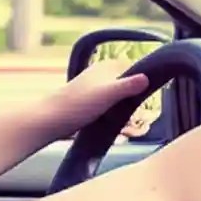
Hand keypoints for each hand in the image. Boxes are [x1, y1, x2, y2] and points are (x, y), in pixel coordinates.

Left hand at [35, 59, 150, 138]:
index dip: (144, 82)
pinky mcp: (88, 105)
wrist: (49, 120)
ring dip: (124, 115)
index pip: (135, 69)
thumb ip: (128, 85)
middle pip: (128, 87)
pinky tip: (116, 132)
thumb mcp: (107, 94)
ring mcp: (94, 90)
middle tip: (137, 120)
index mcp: (106, 67)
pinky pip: (108, 111)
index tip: (151, 99)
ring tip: (127, 129)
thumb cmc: (78, 104)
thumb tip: (147, 77)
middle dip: (134, 103)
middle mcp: (101, 75)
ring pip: (119, 101)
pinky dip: (113, 120)